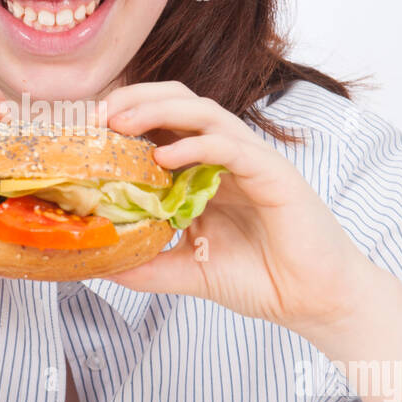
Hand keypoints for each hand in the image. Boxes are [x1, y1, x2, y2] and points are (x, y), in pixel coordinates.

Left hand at [100, 81, 372, 335]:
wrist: (313, 302)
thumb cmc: (260, 279)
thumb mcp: (187, 272)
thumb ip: (146, 265)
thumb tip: (99, 265)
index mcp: (206, 170)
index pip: (162, 123)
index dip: (125, 116)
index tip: (87, 130)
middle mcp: (227, 157)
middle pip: (179, 102)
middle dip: (135, 99)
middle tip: (98, 116)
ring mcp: (251, 161)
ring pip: (204, 112)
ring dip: (158, 109)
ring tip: (120, 122)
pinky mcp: (274, 175)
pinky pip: (232, 146)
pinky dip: (197, 144)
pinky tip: (165, 158)